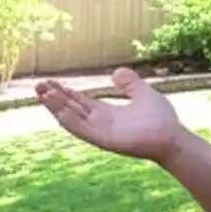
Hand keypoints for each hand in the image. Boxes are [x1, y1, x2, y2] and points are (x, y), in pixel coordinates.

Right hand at [35, 68, 184, 163]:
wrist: (172, 137)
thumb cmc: (160, 119)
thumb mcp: (143, 93)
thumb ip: (129, 83)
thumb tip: (116, 71)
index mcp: (107, 113)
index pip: (80, 102)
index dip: (65, 92)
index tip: (51, 82)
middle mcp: (100, 123)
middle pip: (72, 108)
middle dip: (55, 98)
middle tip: (39, 84)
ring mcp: (101, 132)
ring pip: (72, 118)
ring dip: (57, 107)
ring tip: (43, 93)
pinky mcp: (104, 140)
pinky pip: (83, 130)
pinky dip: (70, 120)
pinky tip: (59, 111)